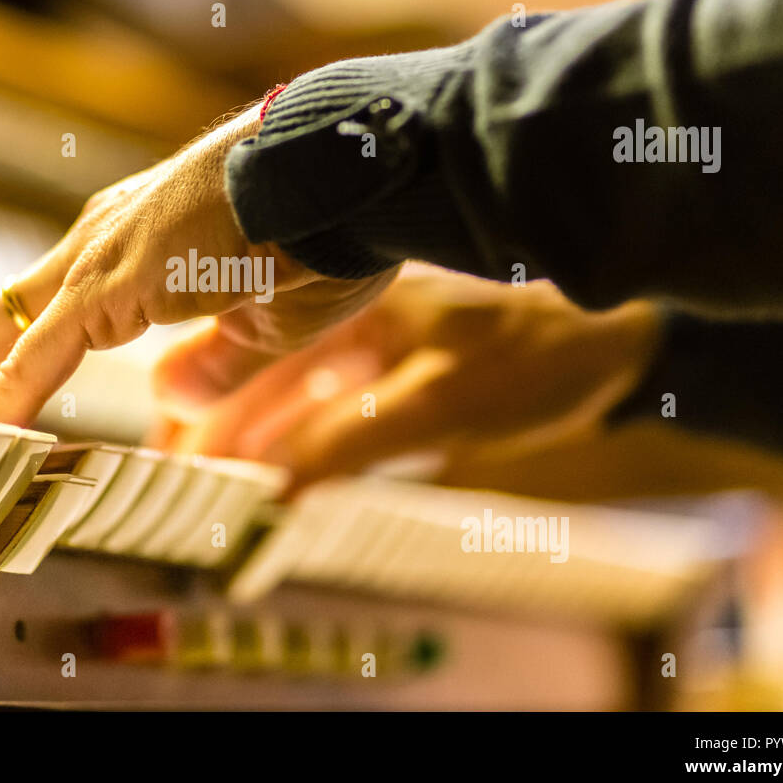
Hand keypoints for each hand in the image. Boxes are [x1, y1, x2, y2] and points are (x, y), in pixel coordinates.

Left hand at [0, 104, 395, 425]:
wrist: (346, 177)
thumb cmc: (324, 233)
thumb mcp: (265, 318)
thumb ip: (211, 359)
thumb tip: (168, 396)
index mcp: (141, 244)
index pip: (55, 307)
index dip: (21, 354)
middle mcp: (107, 240)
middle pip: (9, 310)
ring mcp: (104, 254)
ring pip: (9, 326)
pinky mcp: (113, 278)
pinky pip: (43, 349)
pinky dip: (11, 394)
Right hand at [152, 264, 661, 491]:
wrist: (627, 329)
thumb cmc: (545, 353)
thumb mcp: (444, 403)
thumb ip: (350, 439)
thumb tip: (268, 483)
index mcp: (349, 300)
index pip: (242, 359)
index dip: (192, 409)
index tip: (155, 450)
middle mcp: (347, 302)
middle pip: (243, 361)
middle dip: (195, 413)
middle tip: (157, 460)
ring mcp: (368, 324)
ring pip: (273, 373)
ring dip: (230, 419)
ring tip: (191, 461)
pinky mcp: (391, 346)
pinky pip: (313, 381)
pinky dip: (278, 415)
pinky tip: (258, 441)